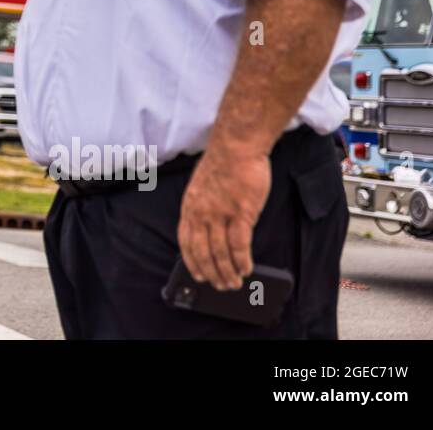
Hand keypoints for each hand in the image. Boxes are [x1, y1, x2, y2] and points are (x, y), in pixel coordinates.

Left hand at [177, 148, 269, 290]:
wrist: (236, 147)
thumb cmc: (223, 164)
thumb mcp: (201, 187)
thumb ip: (202, 207)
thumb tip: (208, 228)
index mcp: (189, 207)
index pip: (186, 242)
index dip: (192, 262)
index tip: (198, 274)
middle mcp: (201, 213)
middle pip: (203, 252)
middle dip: (212, 273)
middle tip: (220, 286)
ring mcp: (220, 214)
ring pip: (221, 253)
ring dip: (228, 272)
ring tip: (234, 282)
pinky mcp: (241, 213)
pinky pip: (240, 245)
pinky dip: (242, 261)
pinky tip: (246, 269)